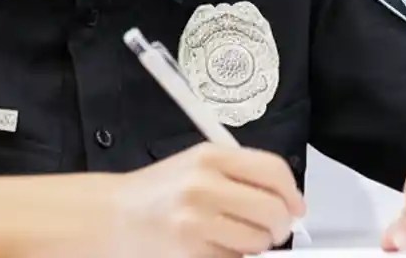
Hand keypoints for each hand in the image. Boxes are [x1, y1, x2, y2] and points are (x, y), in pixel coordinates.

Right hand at [108, 143, 305, 257]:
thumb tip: (287, 199)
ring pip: (257, 241)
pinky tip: (214, 248)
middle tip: (272, 231)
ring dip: (255, 246)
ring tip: (234, 238)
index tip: (296, 208)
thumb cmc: (156, 193)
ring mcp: (195, 220)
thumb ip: (240, 174)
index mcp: (211, 156)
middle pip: (273, 209)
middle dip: (279, 226)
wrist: (110, 216)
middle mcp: (204, 184)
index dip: (293, 193)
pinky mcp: (188, 251)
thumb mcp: (197, 165)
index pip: (273, 170)